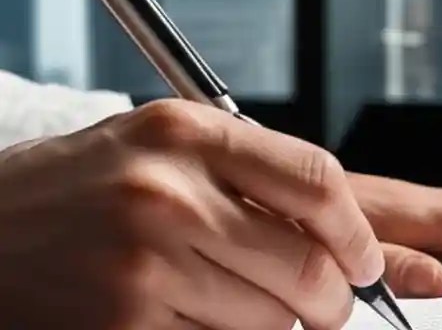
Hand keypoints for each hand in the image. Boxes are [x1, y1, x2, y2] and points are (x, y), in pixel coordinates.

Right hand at [0, 100, 382, 329]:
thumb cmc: (72, 193)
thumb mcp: (156, 148)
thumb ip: (245, 175)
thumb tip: (343, 233)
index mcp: (185, 133)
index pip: (317, 180)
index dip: (357, 232)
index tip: (365, 260)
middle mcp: (167, 193)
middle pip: (307, 264)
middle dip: (334, 298)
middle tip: (330, 306)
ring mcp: (142, 265)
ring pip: (270, 320)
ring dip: (275, 325)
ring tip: (239, 308)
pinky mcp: (122, 325)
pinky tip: (193, 321)